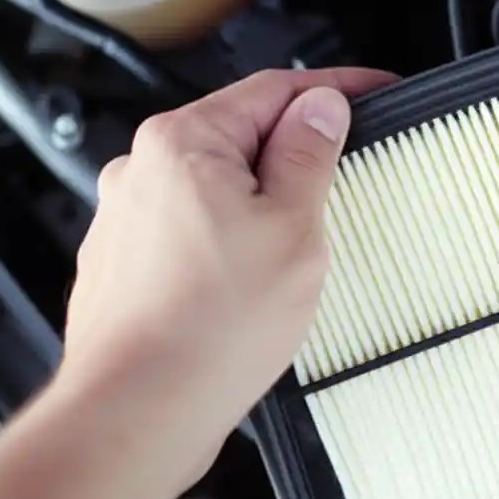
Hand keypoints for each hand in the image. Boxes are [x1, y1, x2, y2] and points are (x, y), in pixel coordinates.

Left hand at [60, 67, 395, 490]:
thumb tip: (322, 107)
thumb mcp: (294, 229)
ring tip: (296, 256)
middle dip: (297, 154)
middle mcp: (142, 171)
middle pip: (241, 137)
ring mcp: (126, 220)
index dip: (335, 87)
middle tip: (346, 186)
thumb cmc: (210, 328)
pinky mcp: (124, 266)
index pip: (274, 88)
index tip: (375, 93)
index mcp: (184, 143)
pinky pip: (193, 231)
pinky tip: (253, 286)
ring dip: (262, 205)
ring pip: (217, 188)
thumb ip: (309, 156)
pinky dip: (231, 243)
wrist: (138, 411)